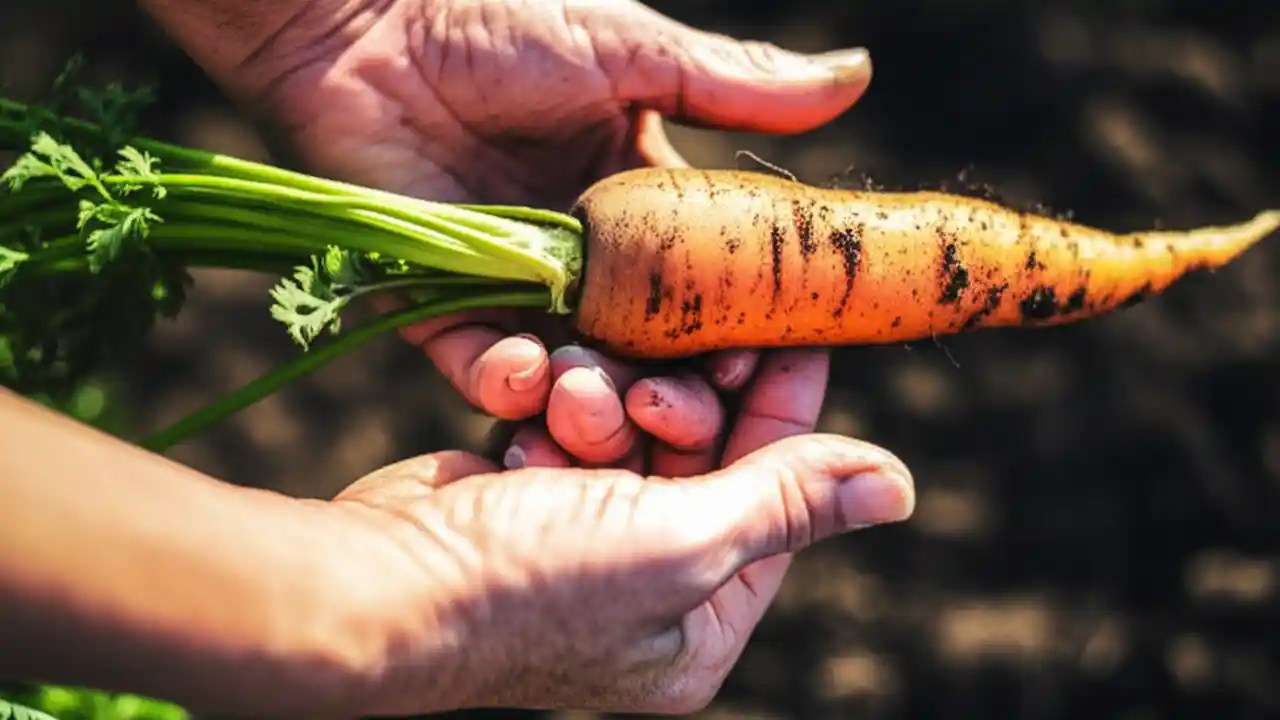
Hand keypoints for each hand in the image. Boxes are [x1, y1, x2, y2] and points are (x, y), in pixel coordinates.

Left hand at [155, 0, 873, 439]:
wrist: (368, 22)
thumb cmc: (501, 23)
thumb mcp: (633, 54)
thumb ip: (736, 85)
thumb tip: (856, 77)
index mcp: (644, 210)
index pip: (709, 291)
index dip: (740, 333)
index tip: (765, 363)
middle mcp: (590, 265)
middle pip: (647, 355)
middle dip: (671, 395)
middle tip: (687, 415)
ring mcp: (518, 291)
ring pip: (571, 377)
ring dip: (591, 405)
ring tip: (603, 411)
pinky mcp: (442, 305)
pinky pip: (480, 365)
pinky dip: (504, 383)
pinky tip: (524, 379)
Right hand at [329, 349, 914, 714]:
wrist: (376, 583)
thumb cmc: (532, 584)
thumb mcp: (681, 542)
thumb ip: (786, 502)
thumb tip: (900, 489)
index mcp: (700, 624)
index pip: (778, 492)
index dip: (788, 402)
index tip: (796, 318)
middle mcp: (649, 586)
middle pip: (700, 454)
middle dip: (673, 401)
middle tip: (650, 371)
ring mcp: (581, 543)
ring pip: (628, 428)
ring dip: (600, 400)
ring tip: (567, 400)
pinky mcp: (523, 500)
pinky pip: (563, 428)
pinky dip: (548, 412)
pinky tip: (525, 405)